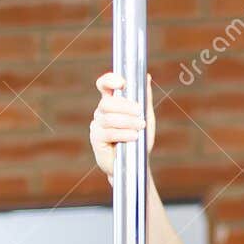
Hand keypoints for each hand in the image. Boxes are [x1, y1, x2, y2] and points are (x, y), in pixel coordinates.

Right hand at [90, 71, 154, 185]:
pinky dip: (123, 133)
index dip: (110, 80)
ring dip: (127, 121)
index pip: (104, 85)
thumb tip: (147, 77)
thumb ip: (145, 99)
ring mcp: (97, 125)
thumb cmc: (139, 141)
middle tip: (139, 112)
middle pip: (108, 102)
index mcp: (112, 103)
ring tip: (140, 127)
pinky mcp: (96, 139)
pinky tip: (133, 137)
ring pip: (109, 118)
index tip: (122, 82)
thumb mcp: (145, 118)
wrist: (135, 166)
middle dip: (125, 106)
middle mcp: (101, 112)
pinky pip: (108, 132)